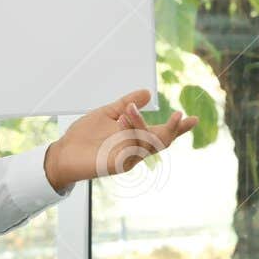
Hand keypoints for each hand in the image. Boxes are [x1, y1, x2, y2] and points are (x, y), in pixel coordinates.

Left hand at [42, 88, 199, 190]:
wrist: (63, 151)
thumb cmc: (84, 135)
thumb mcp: (108, 113)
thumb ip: (127, 103)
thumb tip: (148, 92)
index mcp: (136, 137)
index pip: (163, 133)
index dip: (179, 128)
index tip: (194, 119)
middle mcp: (136, 150)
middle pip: (162, 142)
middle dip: (173, 129)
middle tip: (179, 115)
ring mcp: (128, 159)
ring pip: (147, 143)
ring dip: (141, 124)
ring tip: (128, 111)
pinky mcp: (117, 165)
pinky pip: (132, 151)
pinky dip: (129, 134)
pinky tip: (120, 122)